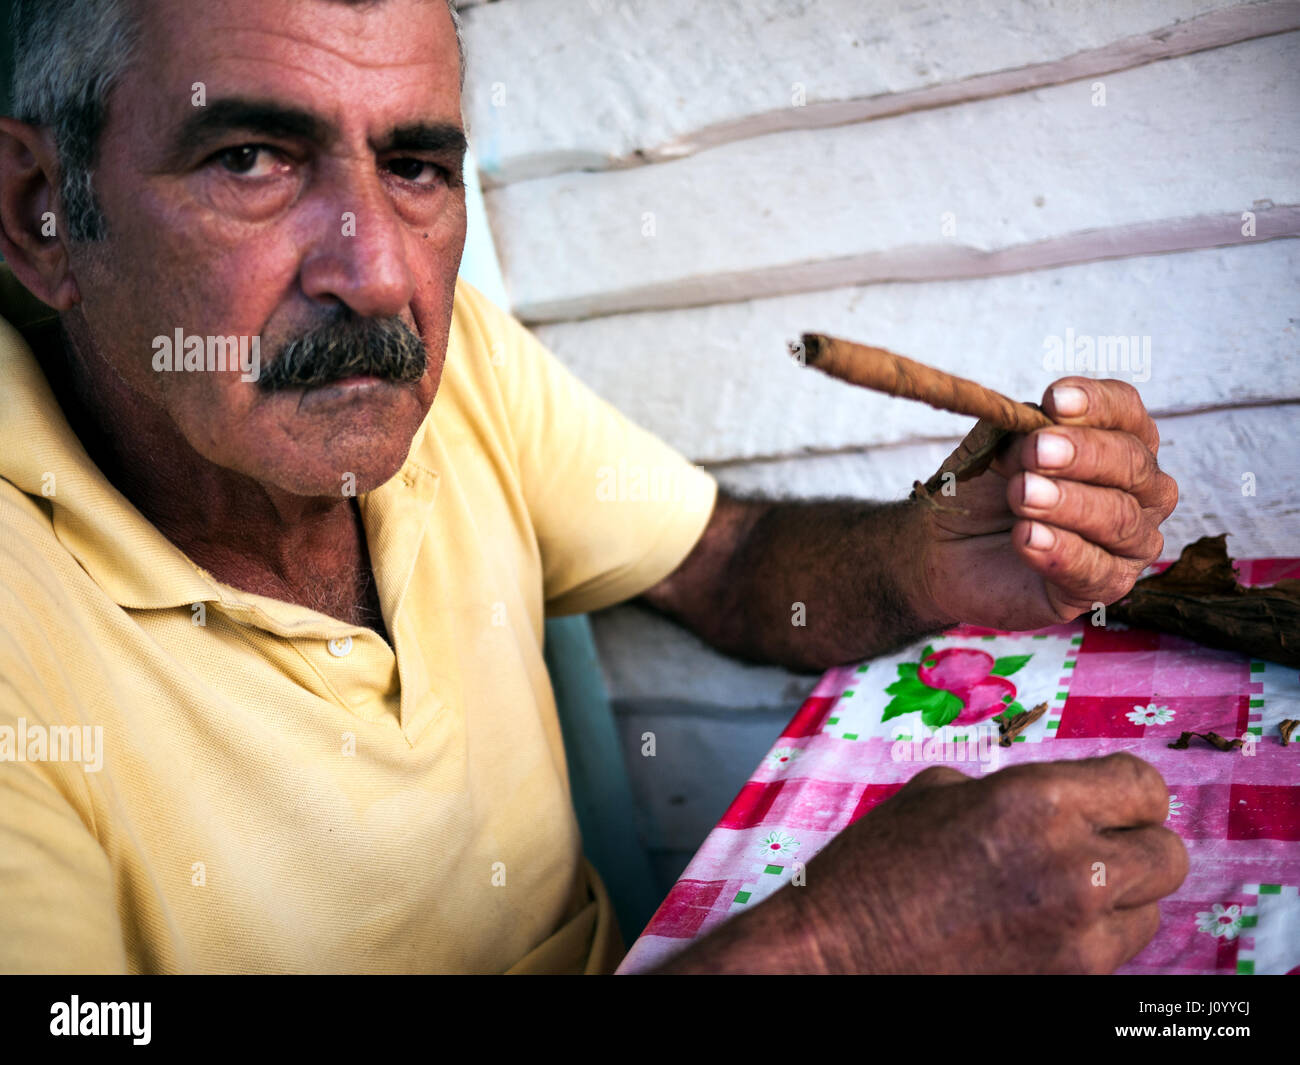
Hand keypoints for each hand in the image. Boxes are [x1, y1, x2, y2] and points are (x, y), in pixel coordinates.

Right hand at [787, 753, 1187, 973]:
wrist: (840, 954)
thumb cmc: (875, 869)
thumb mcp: (936, 794)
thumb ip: (1011, 793)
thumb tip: (1053, 804)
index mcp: (1036, 801)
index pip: (1143, 787)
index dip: (1128, 793)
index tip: (1111, 801)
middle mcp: (1072, 866)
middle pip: (1167, 854)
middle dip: (1134, 845)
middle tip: (1097, 846)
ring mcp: (1077, 935)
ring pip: (1150, 911)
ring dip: (1118, 898)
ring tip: (1062, 892)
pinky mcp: (1070, 982)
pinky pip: (1115, 953)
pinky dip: (1093, 938)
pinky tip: (1042, 926)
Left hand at [911, 378, 1177, 630]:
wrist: (946, 548)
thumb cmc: (984, 490)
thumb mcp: (995, 447)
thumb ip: (1021, 431)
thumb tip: (1040, 423)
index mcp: (1119, 440)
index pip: (1126, 411)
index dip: (1095, 403)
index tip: (1054, 400)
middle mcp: (1139, 490)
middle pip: (1131, 463)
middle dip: (1081, 454)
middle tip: (1034, 452)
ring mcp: (1129, 542)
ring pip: (1119, 518)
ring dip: (1068, 503)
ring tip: (1022, 494)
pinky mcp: (1103, 587)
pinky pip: (1097, 571)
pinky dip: (1062, 552)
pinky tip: (1027, 537)